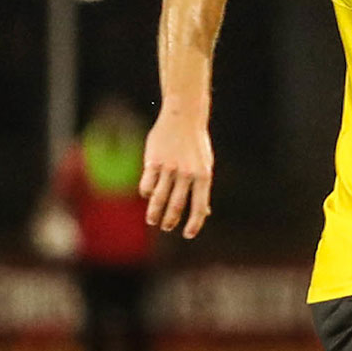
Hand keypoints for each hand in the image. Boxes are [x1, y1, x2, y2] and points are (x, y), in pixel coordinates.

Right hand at [140, 110, 213, 238]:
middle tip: (166, 227)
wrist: (184, 116)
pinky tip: (148, 195)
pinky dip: (147, 193)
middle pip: (176, 205)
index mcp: (203, 175)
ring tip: (152, 221)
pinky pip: (147, 184)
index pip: (199, 207)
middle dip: (170, 220)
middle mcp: (187, 173)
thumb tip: (205, 213)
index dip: (194, 224)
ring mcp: (169, 167)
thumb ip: (202, 189)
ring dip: (154, 213)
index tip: (187, 235)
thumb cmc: (196, 144)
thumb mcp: (205, 165)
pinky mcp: (153, 160)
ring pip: (158, 198)